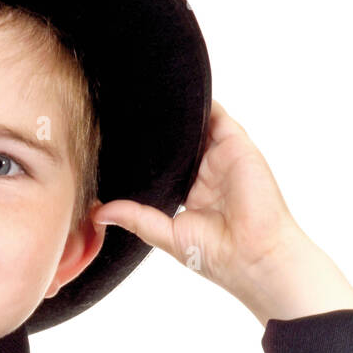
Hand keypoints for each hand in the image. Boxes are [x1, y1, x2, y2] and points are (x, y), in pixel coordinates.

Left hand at [91, 99, 352, 323]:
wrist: (254, 258)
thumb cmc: (218, 256)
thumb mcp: (166, 234)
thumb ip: (135, 218)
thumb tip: (98, 213)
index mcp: (192, 194)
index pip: (165, 166)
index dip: (146, 156)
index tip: (118, 143)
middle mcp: (208, 173)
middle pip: (179, 143)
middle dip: (159, 130)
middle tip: (128, 112)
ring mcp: (223, 158)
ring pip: (197, 126)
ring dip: (178, 114)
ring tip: (147, 96)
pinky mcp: (237, 147)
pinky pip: (218, 116)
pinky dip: (202, 105)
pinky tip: (180, 95)